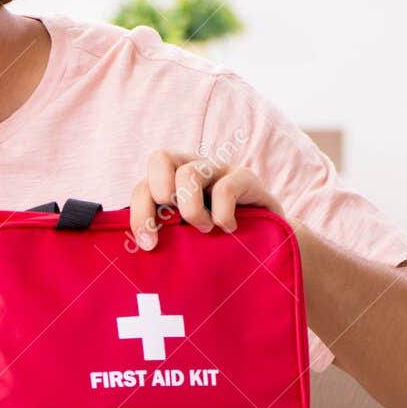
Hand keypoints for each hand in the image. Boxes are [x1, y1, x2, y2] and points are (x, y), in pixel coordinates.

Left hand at [129, 149, 285, 249]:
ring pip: (189, 173)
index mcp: (170, 182)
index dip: (139, 213)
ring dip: (191, 209)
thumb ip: (163, 236)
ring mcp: (219, 169)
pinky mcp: (246, 177)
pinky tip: (229, 228)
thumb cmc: (217, 242)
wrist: (267, 243)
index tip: (148, 244)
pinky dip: (222, 214)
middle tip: (175, 225)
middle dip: (160, 195)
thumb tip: (139, 249)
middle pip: (159, 158)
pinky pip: (225, 188)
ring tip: (204, 229)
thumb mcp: (184, 239)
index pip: (142, 185)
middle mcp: (192, 168)